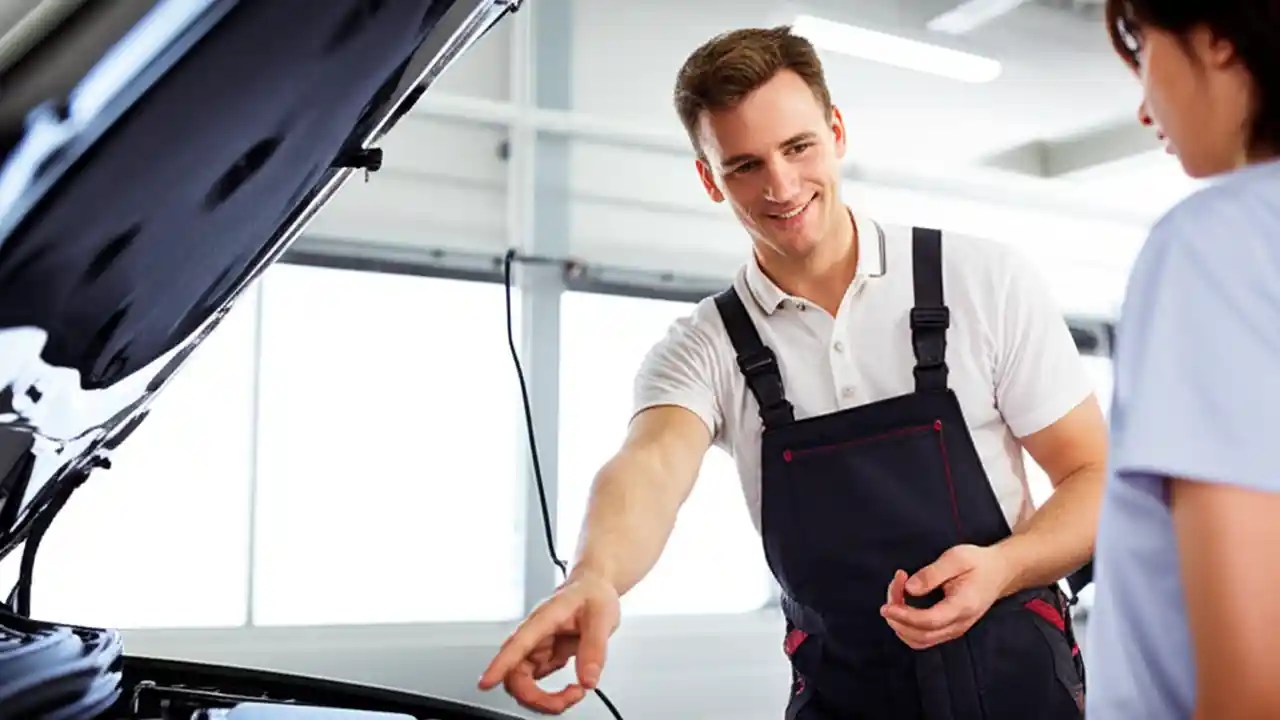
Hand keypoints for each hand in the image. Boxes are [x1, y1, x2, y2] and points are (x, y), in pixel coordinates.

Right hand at [478, 572, 620, 714]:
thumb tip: (588, 680)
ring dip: (544, 699)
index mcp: (544, 619)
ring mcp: (538, 648)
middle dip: (534, 697)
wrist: (595, 587)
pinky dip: (552, 696)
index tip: (486, 683)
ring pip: (523, 683)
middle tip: (565, 700)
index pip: (517, 644)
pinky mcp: (545, 657)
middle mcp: (534, 635)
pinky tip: (572, 689)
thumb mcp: (602, 618)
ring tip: (574, 694)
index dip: (499, 665)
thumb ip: (594, 649)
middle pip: (515, 673)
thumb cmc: (593, 594)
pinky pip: (537, 684)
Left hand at [879, 544, 1013, 649]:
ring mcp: (955, 630)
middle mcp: (959, 624)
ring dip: (900, 623)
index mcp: (963, 606)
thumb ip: (932, 573)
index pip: (929, 622)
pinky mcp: (949, 629)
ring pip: (918, 640)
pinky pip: (922, 637)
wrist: (998, 572)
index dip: (904, 616)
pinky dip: (906, 625)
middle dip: (898, 617)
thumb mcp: (956, 558)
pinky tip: (903, 604)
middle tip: (893, 588)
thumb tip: (910, 588)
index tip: (886, 606)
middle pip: (920, 635)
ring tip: (896, 593)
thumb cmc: (978, 563)